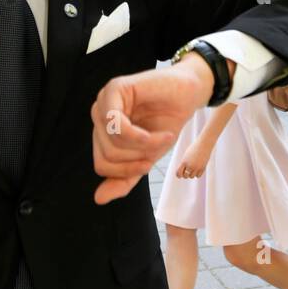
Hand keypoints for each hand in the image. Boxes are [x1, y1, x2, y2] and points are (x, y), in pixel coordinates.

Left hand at [91, 53, 233, 204]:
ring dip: (144, 147)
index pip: (102, 166)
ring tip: (165, 138)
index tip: (150, 163)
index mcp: (102, 132)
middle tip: (159, 147)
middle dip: (138, 158)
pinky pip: (118, 125)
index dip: (128, 171)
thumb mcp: (146, 158)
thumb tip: (98, 199)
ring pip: (112, 143)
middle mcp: (98, 116)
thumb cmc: (167, 123)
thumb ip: (124, 178)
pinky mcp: (115, 89)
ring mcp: (104, 101)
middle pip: (107, 156)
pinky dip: (142, 136)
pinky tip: (162, 134)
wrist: (189, 96)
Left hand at [176, 136, 213, 179]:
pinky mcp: (202, 168)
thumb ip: (183, 163)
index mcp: (184, 161)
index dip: (178, 175)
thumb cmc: (194, 148)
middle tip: (186, 171)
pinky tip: (196, 170)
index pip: (178, 173)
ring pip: (191, 176)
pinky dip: (196, 174)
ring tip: (192, 169)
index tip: (179, 175)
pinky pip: (198, 176)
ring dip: (191, 174)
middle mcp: (190, 165)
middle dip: (185, 175)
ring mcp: (197, 167)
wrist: (203, 145)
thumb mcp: (186, 155)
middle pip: (185, 176)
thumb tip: (182, 172)